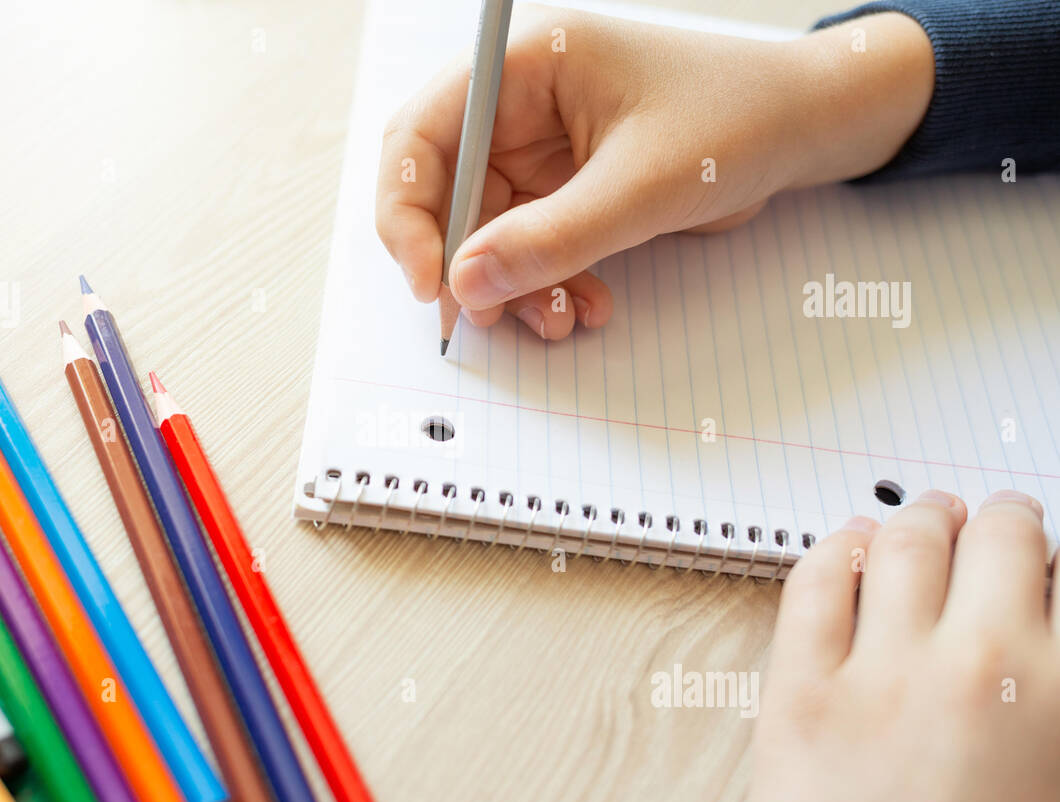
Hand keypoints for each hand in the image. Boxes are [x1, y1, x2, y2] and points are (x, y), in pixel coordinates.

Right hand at [376, 6, 933, 339]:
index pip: (421, 136)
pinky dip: (546, 285)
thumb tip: (465, 286)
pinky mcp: (568, 190)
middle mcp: (521, 105)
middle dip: (465, 262)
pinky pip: (531, 249)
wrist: (807, 129)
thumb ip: (551, 238)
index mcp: (523, 66)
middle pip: (444, 192)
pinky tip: (582, 306)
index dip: (408, 211)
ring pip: (487, 233)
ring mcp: (542, 150)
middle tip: (484, 318)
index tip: (434, 282)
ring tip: (557, 319)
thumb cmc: (739, 117)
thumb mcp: (642, 185)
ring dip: (512, 287)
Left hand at [744, 490, 1059, 801]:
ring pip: (902, 542)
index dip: (1054, 555)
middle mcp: (976, 669)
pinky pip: (813, 584)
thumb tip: (1042, 648)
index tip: (1046, 555)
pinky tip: (850, 547)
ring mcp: (876, 675)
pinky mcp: (795, 693)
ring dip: (922, 519)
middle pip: (993, 534)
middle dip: (1002, 520)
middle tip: (998, 523)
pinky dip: (836, 549)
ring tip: (928, 519)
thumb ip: (1052, 699)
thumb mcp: (1058, 789)